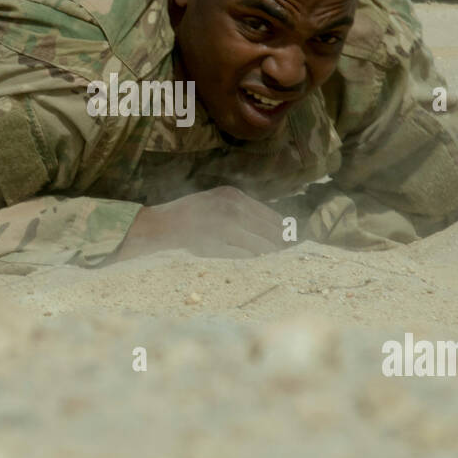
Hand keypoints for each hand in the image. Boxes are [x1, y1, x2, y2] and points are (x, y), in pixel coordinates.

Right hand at [109, 186, 286, 261]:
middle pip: (269, 228)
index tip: (293, 237)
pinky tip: (261, 260)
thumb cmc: (190, 214)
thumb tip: (271, 226)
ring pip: (261, 243)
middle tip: (294, 251)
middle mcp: (232, 207)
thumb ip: (241, 210)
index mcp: (233, 196)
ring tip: (281, 258)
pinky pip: (246, 253)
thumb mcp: (218, 201)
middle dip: (282, 241)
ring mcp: (227, 225)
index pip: (268, 214)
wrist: (163, 225)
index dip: (283, 227)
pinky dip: (256, 257)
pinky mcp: (220, 242)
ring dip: (271, 251)